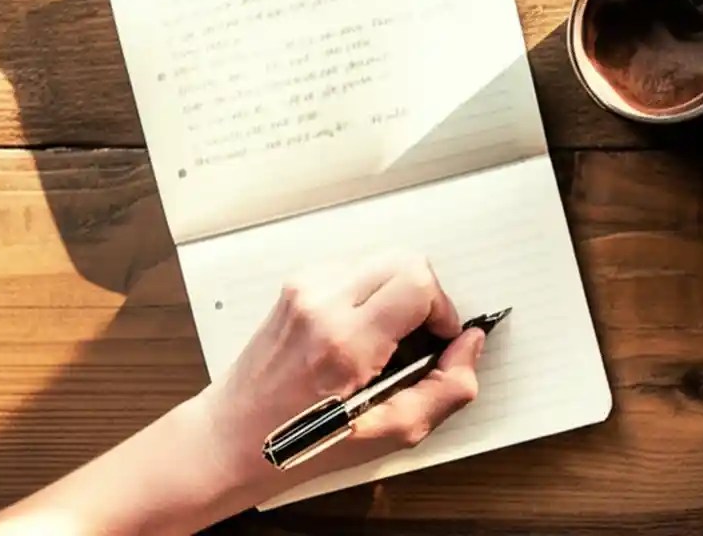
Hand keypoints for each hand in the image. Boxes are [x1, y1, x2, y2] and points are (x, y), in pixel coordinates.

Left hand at [196, 256, 484, 500]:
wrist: (233, 437)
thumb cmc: (301, 443)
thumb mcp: (389, 434)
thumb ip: (445, 389)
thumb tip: (469, 346)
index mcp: (344, 342)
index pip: (417, 282)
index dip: (443, 309)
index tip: (440, 338)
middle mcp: (321, 303)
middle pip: (406, 259)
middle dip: (427, 295)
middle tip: (421, 335)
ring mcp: (304, 288)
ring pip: (383, 259)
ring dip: (399, 291)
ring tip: (388, 336)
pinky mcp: (297, 284)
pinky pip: (356, 267)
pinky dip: (372, 291)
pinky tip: (363, 328)